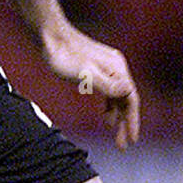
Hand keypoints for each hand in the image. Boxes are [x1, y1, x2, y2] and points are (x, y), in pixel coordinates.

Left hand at [41, 25, 139, 149]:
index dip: (132, 121)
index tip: (131, 140)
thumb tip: (128, 92)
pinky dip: (109, 105)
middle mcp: (116, 67)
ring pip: (117, 96)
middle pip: (126, 100)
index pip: (131, 100)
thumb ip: (107, 85)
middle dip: (125, 123)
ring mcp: (107, 67)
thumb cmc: (63, 56)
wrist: (50, 37)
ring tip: (115, 134)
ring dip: (118, 116)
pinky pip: (109, 91)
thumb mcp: (84, 74)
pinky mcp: (96, 68)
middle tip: (123, 145)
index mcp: (117, 69)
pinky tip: (106, 116)